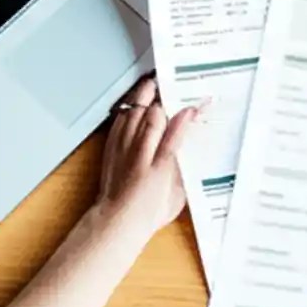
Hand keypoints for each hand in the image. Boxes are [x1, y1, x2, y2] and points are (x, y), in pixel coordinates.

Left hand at [96, 76, 196, 236]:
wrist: (117, 221)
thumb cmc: (149, 213)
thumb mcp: (177, 196)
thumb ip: (184, 169)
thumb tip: (188, 148)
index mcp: (161, 167)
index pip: (177, 132)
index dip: (186, 115)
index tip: (195, 106)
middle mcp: (141, 155)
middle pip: (152, 115)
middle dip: (163, 97)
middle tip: (171, 85)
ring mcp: (124, 150)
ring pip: (133, 114)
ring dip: (143, 97)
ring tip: (152, 85)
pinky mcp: (112, 150)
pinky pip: (119, 122)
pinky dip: (128, 110)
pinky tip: (133, 105)